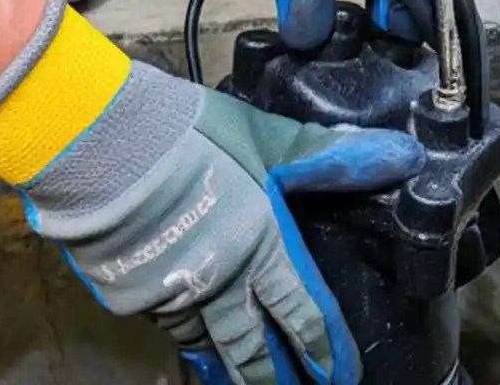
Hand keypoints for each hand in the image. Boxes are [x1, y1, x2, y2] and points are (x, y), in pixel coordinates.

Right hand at [18, 62, 425, 384]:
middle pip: (254, 347)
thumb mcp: (266, 138)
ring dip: (229, 367)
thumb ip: (326, 155)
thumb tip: (400, 157)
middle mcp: (221, 285)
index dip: (323, 348)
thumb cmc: (187, 138)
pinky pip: (166, 324)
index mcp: (261, 250)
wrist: (100, 145)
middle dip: (277, 377)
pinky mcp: (129, 292)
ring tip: (242, 384)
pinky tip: (187, 340)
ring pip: (208, 343)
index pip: (302, 313)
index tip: (339, 375)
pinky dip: (184, 337)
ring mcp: (172, 295)